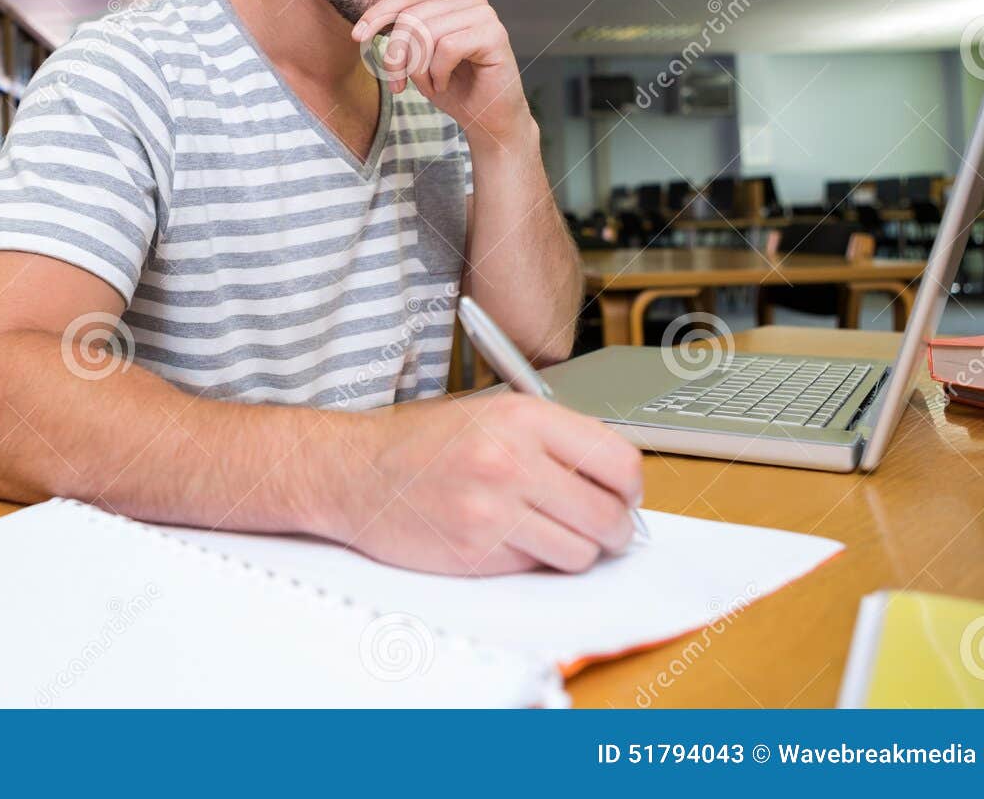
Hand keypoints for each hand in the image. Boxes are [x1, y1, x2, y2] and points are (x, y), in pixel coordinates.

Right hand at [327, 389, 643, 575]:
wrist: (354, 472)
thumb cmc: (420, 444)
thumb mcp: (489, 415)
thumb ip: (551, 440)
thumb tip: (613, 481)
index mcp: (522, 417)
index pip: (618, 461)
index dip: (629, 487)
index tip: (622, 496)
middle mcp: (511, 460)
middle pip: (608, 515)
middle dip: (612, 529)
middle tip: (597, 527)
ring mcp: (494, 510)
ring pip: (582, 552)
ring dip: (573, 550)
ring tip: (545, 533)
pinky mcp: (477, 552)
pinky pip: (538, 568)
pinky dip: (532, 561)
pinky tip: (504, 538)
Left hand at [351, 0, 529, 142]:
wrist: (488, 120)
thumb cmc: (453, 88)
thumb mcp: (417, 59)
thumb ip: (402, 35)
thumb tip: (367, 24)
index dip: (378, 14)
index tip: (357, 38)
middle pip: (411, 17)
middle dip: (396, 56)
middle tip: (399, 85)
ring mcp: (484, 14)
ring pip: (426, 32)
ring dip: (418, 70)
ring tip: (430, 86)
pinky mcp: (494, 35)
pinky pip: (447, 47)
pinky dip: (437, 74)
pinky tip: (444, 85)